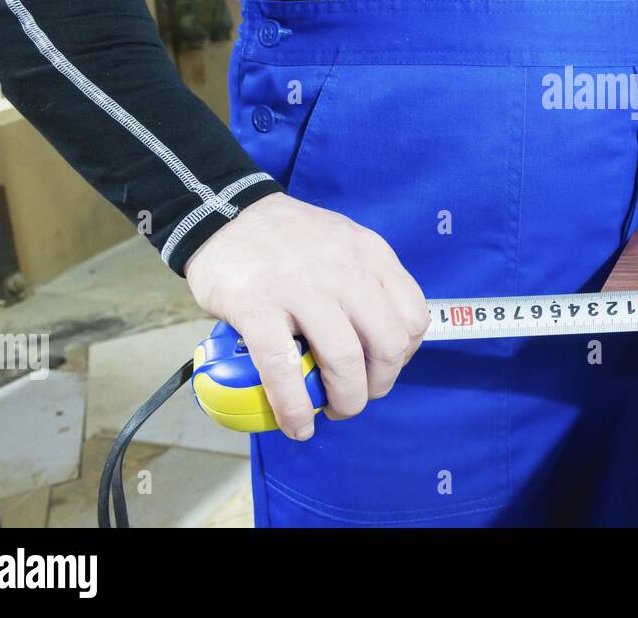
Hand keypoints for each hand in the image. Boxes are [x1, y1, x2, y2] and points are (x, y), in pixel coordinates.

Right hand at [184, 192, 428, 439]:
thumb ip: (366, 279)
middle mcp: (345, 270)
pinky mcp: (257, 307)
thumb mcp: (344, 242)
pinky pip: (284, 369)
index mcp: (371, 254)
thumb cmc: (289, 238)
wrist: (224, 212)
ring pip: (344, 359)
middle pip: (386, 343)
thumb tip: (377, 335)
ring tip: (332, 410)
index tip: (384, 366)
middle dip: (379, 384)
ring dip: (346, 400)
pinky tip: (298, 425)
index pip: (413, 315)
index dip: (405, 353)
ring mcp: (301, 288)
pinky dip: (295, 408)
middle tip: (359, 395)